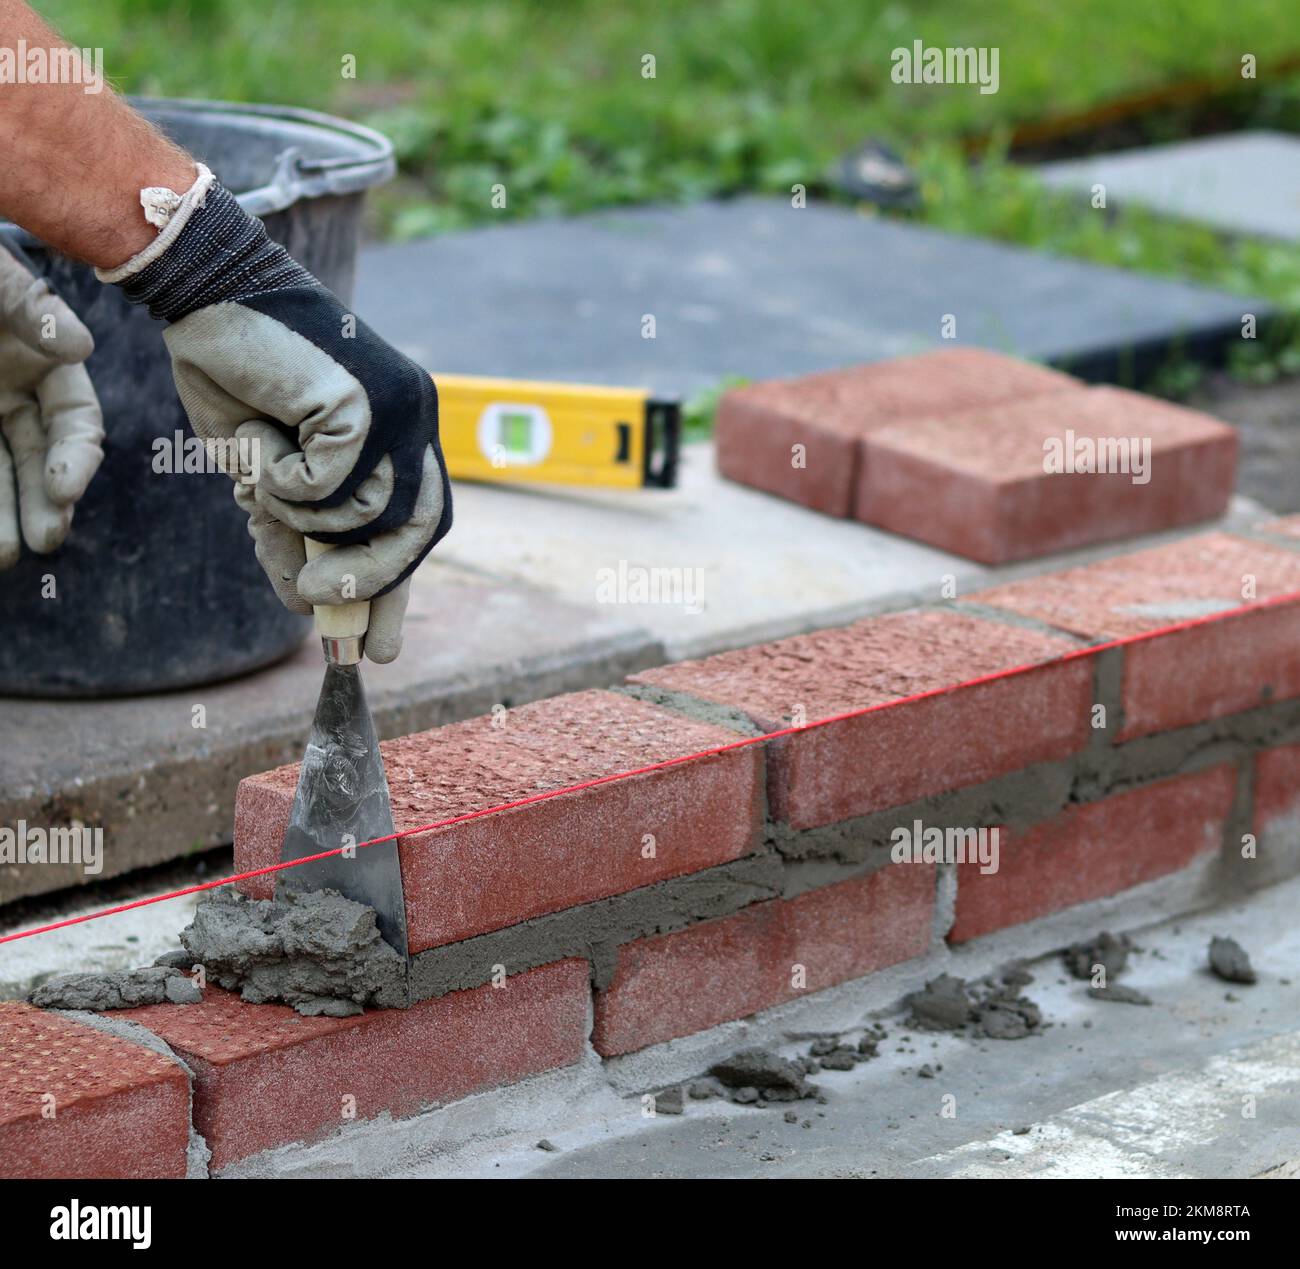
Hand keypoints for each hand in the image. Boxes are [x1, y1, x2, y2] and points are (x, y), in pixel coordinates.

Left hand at [0, 246, 102, 567]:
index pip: (75, 421)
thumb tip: (77, 344)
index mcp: (43, 362)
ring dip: (3, 516)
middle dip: (44, 504)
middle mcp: (15, 394)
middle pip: (40, 461)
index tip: (66, 488)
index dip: (76, 458)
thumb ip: (28, 307)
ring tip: (2, 558)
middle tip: (43, 542)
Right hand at [100, 167, 450, 662]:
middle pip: (416, 533)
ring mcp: (401, 410)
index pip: (420, 527)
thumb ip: (292, 534)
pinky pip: (327, 485)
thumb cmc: (238, 379)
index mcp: (404, 437)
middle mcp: (417, 422)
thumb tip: (306, 611)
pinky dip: (282, 476)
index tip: (380, 648)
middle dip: (367, 582)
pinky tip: (264, 432)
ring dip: (300, 512)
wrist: (209, 297)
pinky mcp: (367, 403)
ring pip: (367, 516)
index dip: (397, 589)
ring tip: (264, 467)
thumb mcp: (266, 476)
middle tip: (313, 600)